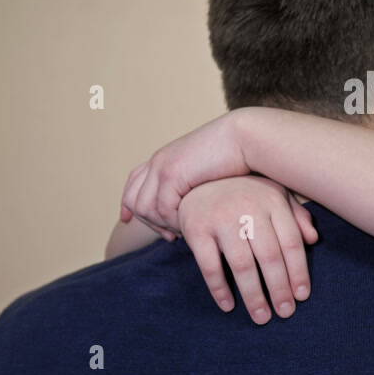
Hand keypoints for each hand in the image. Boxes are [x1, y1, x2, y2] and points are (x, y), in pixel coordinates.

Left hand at [120, 111, 249, 238]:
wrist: (246, 138)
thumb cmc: (237, 156)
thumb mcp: (207, 170)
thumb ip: (193, 184)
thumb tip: (190, 203)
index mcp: (165, 157)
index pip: (134, 182)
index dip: (128, 203)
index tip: (127, 220)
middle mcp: (159, 161)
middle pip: (133, 198)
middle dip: (147, 222)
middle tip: (170, 236)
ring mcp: (163, 167)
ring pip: (145, 208)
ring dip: (163, 224)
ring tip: (183, 232)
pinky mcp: (172, 174)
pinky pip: (162, 208)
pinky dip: (174, 221)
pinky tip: (190, 225)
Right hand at [178, 176, 317, 323]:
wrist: (197, 179)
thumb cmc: (244, 193)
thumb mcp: (273, 195)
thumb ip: (295, 215)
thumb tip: (314, 238)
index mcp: (272, 201)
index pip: (290, 242)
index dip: (298, 271)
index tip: (302, 296)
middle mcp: (248, 208)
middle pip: (269, 256)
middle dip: (279, 289)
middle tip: (285, 313)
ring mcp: (221, 218)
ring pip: (242, 265)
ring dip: (254, 295)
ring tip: (262, 317)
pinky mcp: (196, 229)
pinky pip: (210, 266)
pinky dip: (219, 289)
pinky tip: (228, 306)